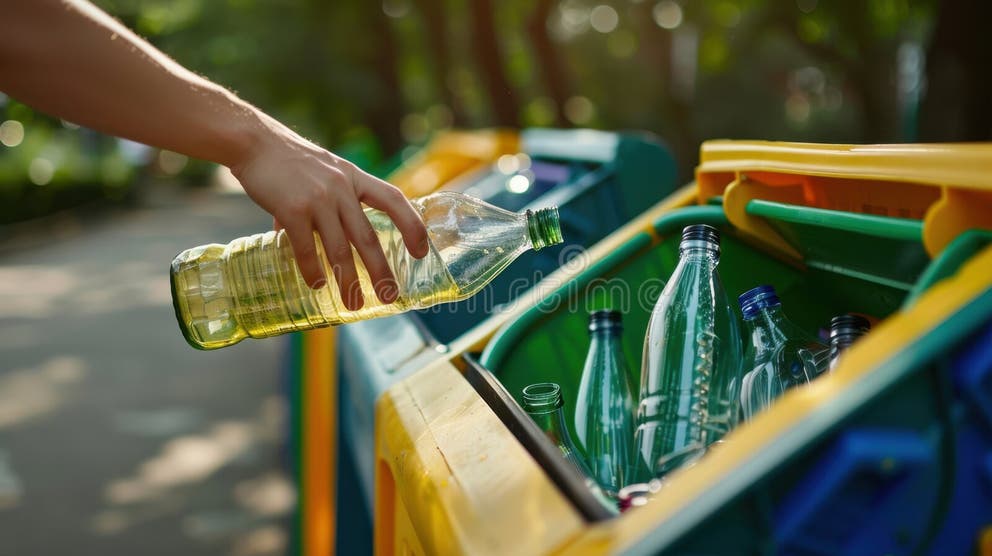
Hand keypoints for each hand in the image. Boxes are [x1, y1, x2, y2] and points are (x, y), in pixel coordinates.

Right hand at [230, 121, 428, 310]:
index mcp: (354, 177)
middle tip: (390, 297)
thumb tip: (317, 241)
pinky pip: (305, 247)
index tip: (421, 251)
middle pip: (368, 236)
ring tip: (353, 304)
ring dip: (348, 281)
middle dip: (381, 271)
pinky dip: (312, 270)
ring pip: (339, 249)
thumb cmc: (288, 161)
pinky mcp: (292, 208)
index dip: (411, 226)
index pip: (394, 200)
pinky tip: (316, 286)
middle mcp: (341, 188)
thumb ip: (330, 203)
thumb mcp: (324, 171)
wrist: (253, 141)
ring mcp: (317, 198)